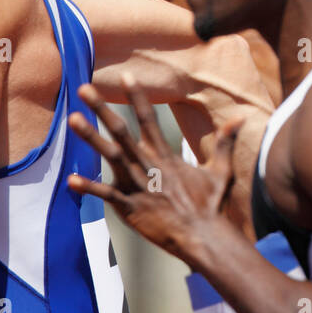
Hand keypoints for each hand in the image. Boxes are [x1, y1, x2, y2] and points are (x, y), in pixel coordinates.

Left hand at [66, 75, 241, 262]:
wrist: (204, 236)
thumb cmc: (211, 205)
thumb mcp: (222, 170)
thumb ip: (226, 142)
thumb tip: (241, 118)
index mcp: (165, 155)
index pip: (149, 118)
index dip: (137, 96)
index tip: (125, 76)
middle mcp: (148, 164)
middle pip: (121, 130)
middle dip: (102, 108)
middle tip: (83, 89)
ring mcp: (137, 185)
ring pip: (110, 155)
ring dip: (90, 137)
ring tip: (72, 119)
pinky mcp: (131, 207)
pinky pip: (106, 195)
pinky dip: (89, 187)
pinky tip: (70, 180)